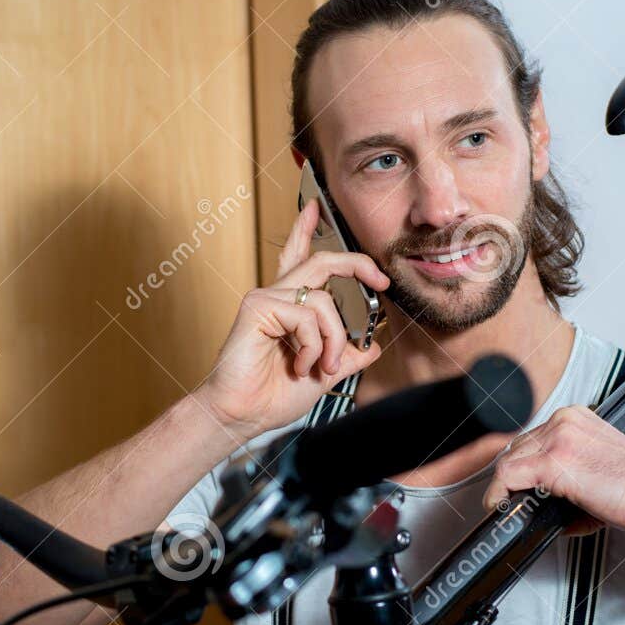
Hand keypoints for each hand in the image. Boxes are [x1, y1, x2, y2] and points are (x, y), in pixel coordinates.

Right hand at [199, 199, 389, 439]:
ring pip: (323, 300)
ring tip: (326, 366)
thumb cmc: (273, 395)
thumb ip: (348, 354)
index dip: (306, 230)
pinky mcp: (258, 308)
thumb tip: (375, 343)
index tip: (318, 209)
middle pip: (321, 261)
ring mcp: (266, 299)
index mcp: (288, 306)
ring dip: (334, 338)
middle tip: (380, 279)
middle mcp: (276, 296)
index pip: (298, 258)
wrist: (243, 415)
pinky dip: (315, 345)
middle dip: (356, 264)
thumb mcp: (325, 371)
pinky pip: (306, 315)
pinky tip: (301, 365)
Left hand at [481, 406, 624, 535]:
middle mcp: (564, 422)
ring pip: (508, 463)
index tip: (514, 490)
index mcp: (573, 419)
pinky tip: (504, 508)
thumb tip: (538, 501)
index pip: (528, 441)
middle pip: (515, 451)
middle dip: (510, 481)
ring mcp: (558, 439)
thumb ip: (564, 476)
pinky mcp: (555, 461)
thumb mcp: (594, 469)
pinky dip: (500, 494)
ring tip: (513, 509)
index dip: (517, 470)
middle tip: (512, 504)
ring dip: (506, 489)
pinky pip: (508, 476)